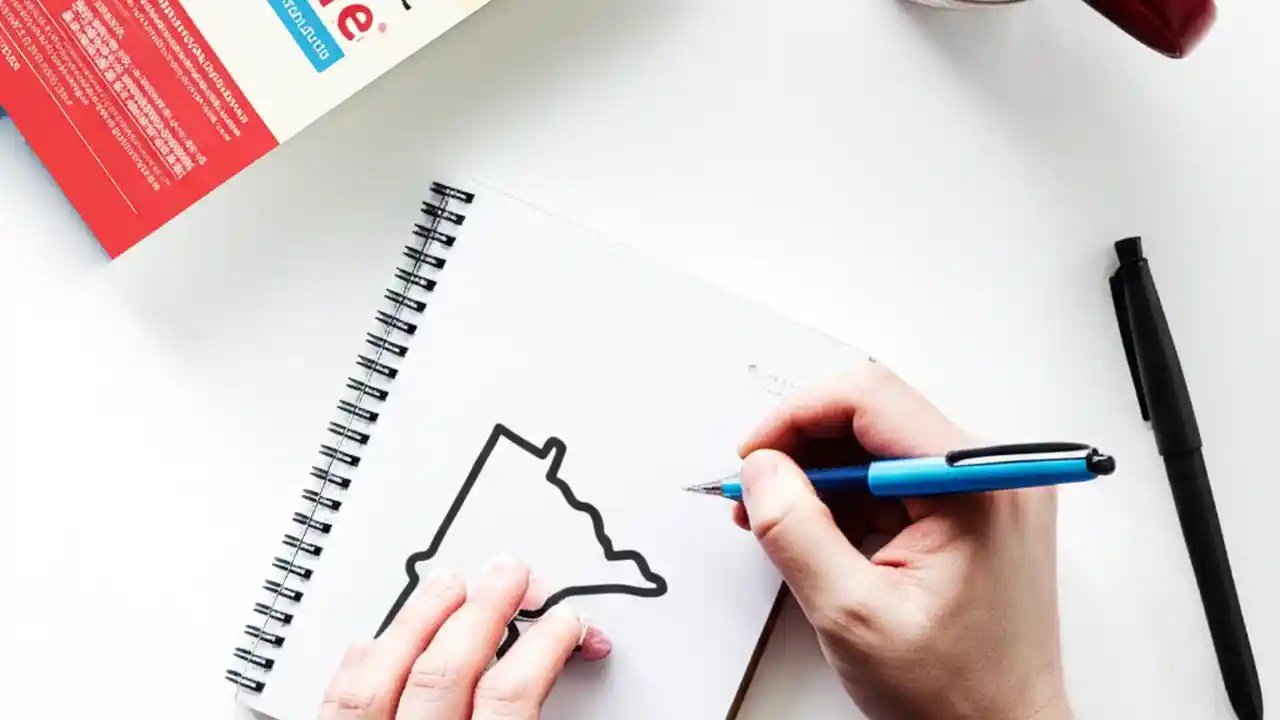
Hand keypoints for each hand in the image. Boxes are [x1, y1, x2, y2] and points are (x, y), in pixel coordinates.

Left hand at [320, 556, 610, 719]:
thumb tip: (567, 670)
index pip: (512, 698)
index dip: (545, 649)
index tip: (568, 624)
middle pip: (445, 672)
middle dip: (484, 611)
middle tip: (512, 575)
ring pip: (380, 679)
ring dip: (418, 622)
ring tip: (449, 584)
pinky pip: (333, 707)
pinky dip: (360, 665)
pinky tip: (378, 640)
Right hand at [735, 361, 1071, 719]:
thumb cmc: (955, 695)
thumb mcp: (853, 615)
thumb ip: (797, 532)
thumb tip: (761, 471)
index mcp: (977, 486)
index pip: (871, 400)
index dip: (796, 417)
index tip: (754, 456)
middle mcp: (992, 474)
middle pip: (873, 416)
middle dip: (802, 448)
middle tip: (755, 491)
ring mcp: (986, 491)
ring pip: (878, 446)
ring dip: (819, 475)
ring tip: (776, 520)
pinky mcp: (973, 512)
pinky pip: (894, 479)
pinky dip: (845, 498)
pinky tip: (815, 533)